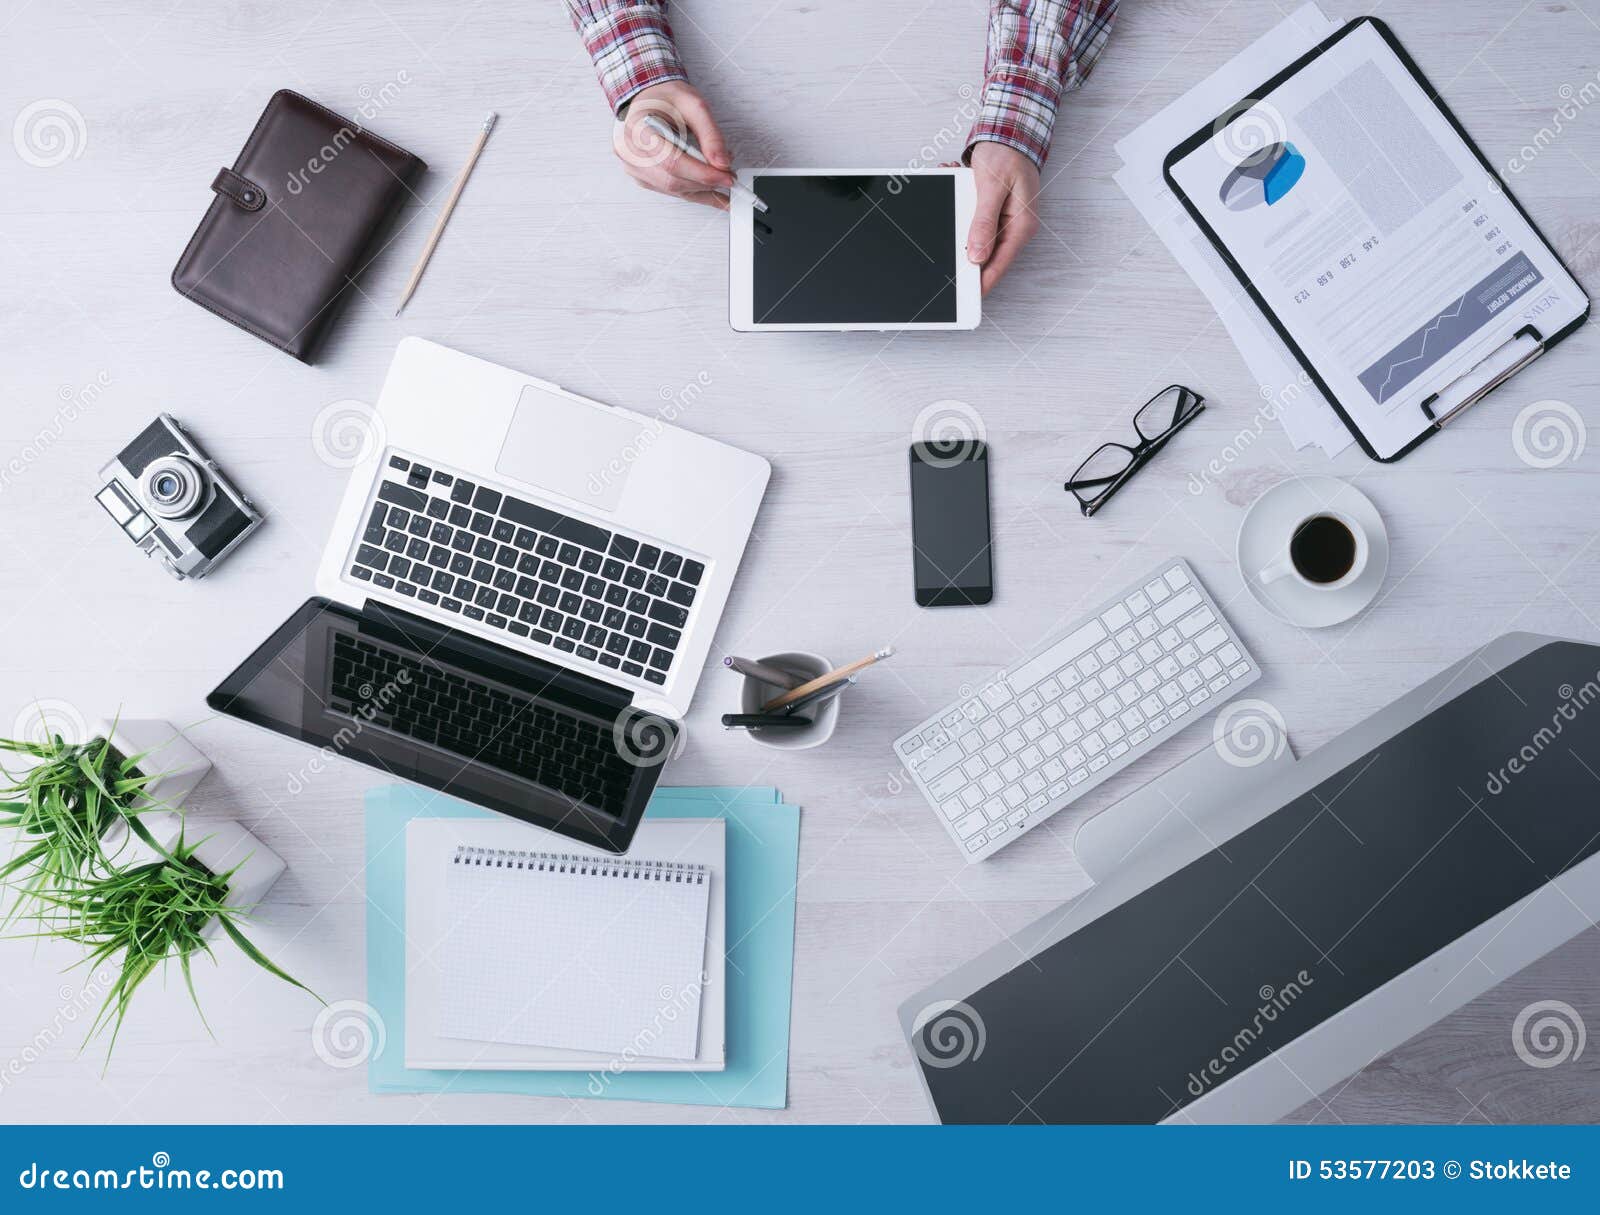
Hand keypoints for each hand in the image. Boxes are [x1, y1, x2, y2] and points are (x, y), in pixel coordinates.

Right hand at [612, 81, 734, 210]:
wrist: (650, 100)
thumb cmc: (666, 99)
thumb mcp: (694, 105)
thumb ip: (710, 135)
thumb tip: (722, 163)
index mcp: (639, 129)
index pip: (672, 162)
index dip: (702, 173)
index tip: (726, 175)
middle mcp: (631, 152)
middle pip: (673, 180)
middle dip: (705, 182)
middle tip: (728, 176)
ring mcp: (634, 167)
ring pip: (673, 190)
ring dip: (702, 188)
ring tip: (721, 177)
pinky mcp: (643, 177)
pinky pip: (671, 192)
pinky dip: (695, 192)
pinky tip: (711, 191)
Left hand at [966, 142, 1041, 294]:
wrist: (1010, 131)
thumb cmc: (1008, 154)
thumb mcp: (992, 187)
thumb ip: (984, 222)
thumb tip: (976, 255)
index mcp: (1020, 226)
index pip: (998, 265)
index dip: (980, 283)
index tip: (963, 296)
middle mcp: (1013, 228)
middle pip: (985, 256)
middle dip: (962, 251)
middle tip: (942, 253)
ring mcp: (1003, 222)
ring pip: (975, 240)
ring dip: (959, 226)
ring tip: (951, 195)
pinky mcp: (992, 214)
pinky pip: (973, 224)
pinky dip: (960, 210)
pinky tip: (953, 187)